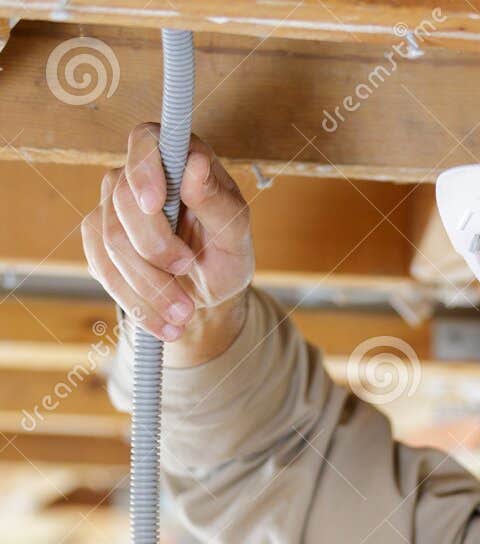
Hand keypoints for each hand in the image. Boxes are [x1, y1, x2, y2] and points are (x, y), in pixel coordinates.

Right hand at [82, 123, 253, 355]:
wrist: (206, 290)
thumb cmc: (225, 252)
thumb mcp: (236, 234)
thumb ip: (218, 201)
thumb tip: (195, 163)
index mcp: (175, 157)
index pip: (144, 141)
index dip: (143, 170)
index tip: (153, 202)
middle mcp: (137, 174)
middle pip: (123, 201)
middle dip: (155, 247)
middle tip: (188, 271)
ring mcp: (112, 206)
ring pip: (110, 241)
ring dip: (148, 285)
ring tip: (183, 313)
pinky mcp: (99, 241)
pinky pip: (103, 269)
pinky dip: (135, 301)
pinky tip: (162, 322)